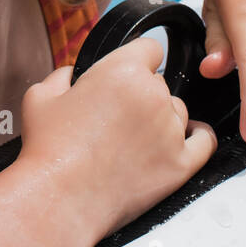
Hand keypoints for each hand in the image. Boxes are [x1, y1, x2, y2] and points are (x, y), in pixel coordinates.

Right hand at [17, 39, 217, 242]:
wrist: (58, 199)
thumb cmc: (48, 149)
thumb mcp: (41, 96)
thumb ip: (63, 74)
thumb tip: (74, 74)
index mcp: (122, 71)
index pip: (151, 47)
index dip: (138, 59)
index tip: (130, 72)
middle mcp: (154, 96)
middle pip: (161, 83)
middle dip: (142, 94)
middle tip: (116, 118)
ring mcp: (171, 131)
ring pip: (178, 111)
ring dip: (162, 119)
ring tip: (132, 140)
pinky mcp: (181, 164)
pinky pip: (204, 141)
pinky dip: (197, 137)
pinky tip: (187, 138)